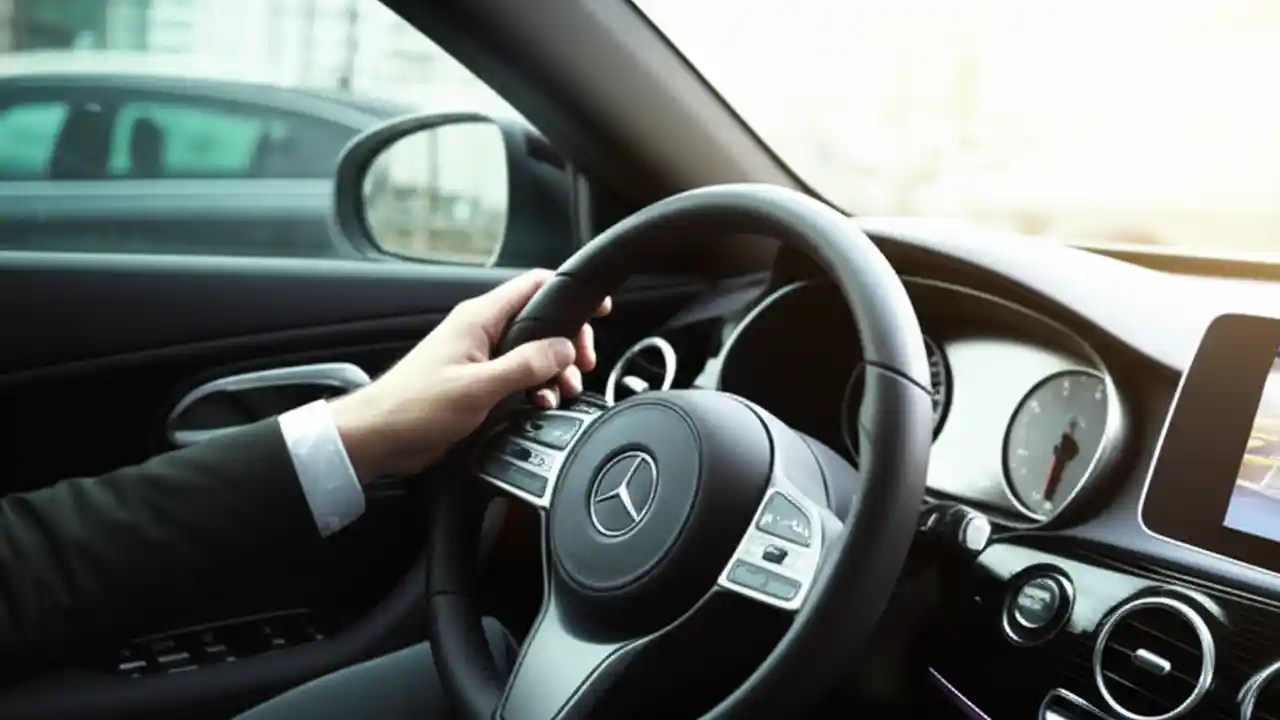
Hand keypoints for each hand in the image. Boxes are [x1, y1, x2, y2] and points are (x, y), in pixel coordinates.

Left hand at [329, 270, 610, 482]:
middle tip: (581, 364)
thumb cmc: (413, 407)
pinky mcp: (477, 382)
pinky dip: (536, 386)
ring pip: (532, 351)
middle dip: (568, 343)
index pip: (533, 287)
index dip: (569, 294)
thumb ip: (525, 365)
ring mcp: (478, 357)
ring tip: (562, 390)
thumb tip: (562, 349)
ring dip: (554, 370)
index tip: (597, 309)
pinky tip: (539, 403)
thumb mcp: (478, 386)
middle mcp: (480, 332)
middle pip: (540, 322)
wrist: (379, 437)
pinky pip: (518, 375)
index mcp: (479, 319)